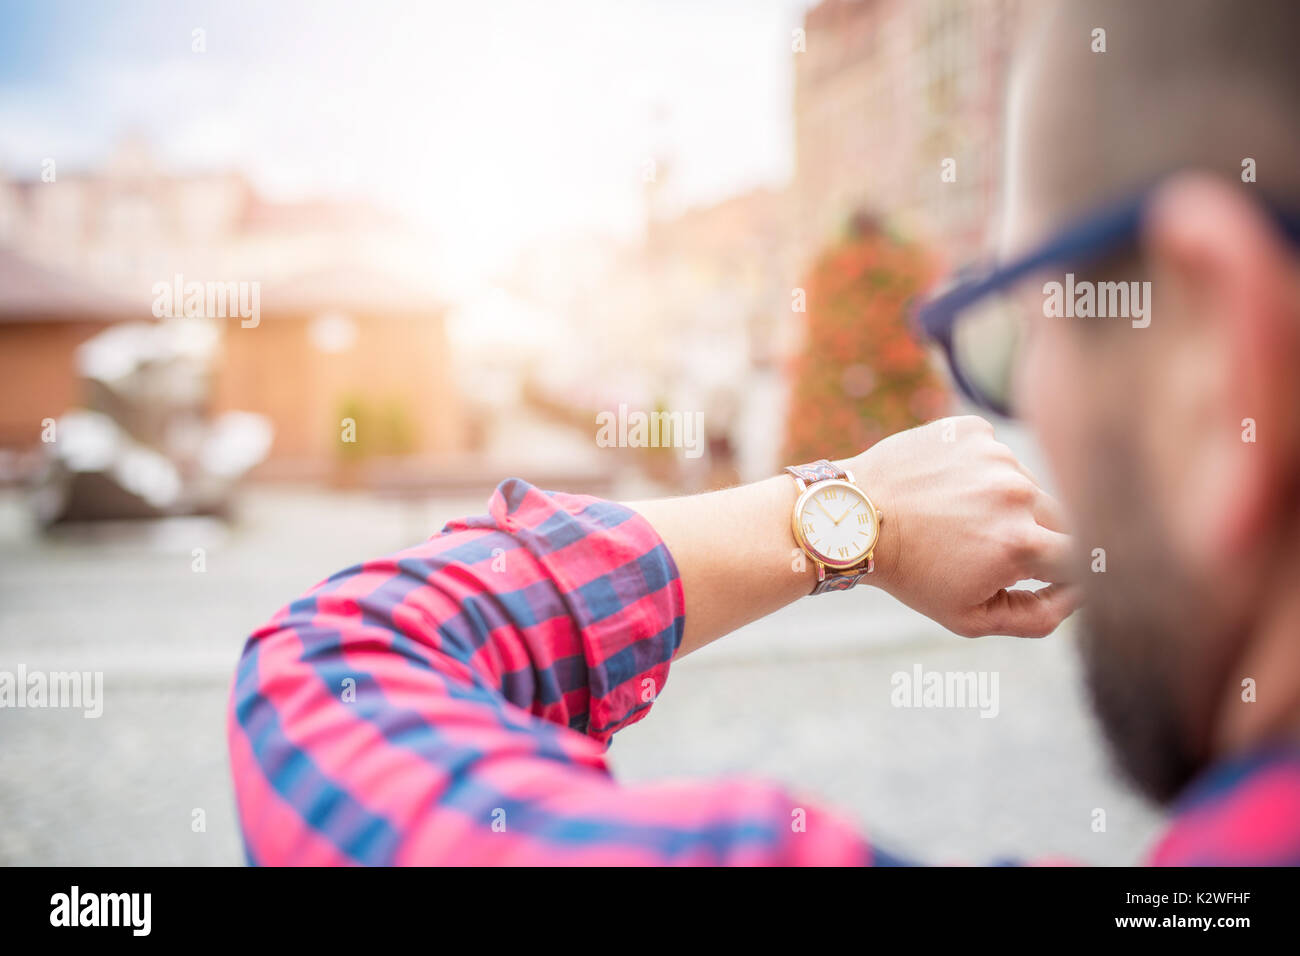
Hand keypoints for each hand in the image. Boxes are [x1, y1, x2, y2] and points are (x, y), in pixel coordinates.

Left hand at [843, 416, 1078, 637]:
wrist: (854, 518)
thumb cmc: (911, 573)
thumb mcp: (971, 618)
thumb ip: (1039, 617)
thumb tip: (1081, 595)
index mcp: (1020, 544)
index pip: (1085, 558)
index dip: (1070, 571)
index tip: (1044, 573)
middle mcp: (1016, 493)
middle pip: (1060, 518)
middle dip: (1034, 536)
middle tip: (985, 547)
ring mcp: (995, 456)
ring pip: (1026, 484)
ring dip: (1004, 503)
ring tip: (955, 517)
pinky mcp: (973, 431)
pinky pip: (995, 455)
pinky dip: (978, 472)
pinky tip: (944, 487)